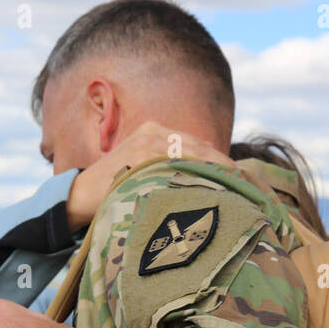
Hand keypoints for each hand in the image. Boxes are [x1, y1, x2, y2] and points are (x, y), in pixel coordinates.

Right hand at [65, 120, 232, 230]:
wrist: (79, 197)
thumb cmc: (115, 190)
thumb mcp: (144, 172)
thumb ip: (169, 169)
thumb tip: (205, 184)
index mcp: (155, 131)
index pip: (198, 145)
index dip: (222, 162)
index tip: (243, 178)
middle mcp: (154, 131)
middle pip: (201, 148)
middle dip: (226, 167)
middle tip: (250, 186)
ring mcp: (148, 142)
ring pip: (194, 156)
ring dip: (218, 173)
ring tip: (239, 190)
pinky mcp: (143, 157)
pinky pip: (178, 167)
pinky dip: (198, 177)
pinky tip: (215, 190)